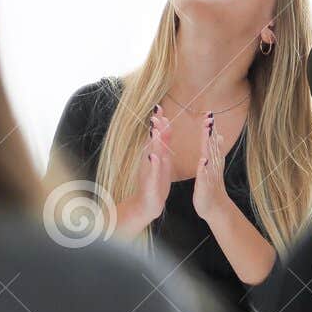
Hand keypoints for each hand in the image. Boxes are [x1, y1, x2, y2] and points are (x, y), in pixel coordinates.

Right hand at [117, 105, 170, 234]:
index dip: (159, 121)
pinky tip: (153, 156)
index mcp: (157, 154)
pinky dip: (153, 163)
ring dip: (154, 141)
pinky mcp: (150, 181)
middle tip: (156, 112)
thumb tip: (164, 129)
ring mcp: (150, 169)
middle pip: (154, 140)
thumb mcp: (161, 162)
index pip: (159, 135)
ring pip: (152, 153)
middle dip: (156, 126)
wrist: (147, 204)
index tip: (160, 107)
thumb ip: (162, 145)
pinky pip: (152, 171)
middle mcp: (152, 159)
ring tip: (155, 129)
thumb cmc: (155, 182)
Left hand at [193, 112, 231, 222]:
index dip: (210, 127)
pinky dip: (204, 168)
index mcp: (211, 159)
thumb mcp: (213, 165)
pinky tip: (203, 161)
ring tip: (208, 133)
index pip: (210, 140)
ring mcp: (210, 175)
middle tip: (210, 117)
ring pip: (210, 157)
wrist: (215, 208)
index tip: (209, 113)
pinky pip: (204, 176)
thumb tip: (220, 135)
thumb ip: (215, 150)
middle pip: (211, 145)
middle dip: (210, 132)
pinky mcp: (205, 186)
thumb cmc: (212, 186)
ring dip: (209, 146)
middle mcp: (212, 165)